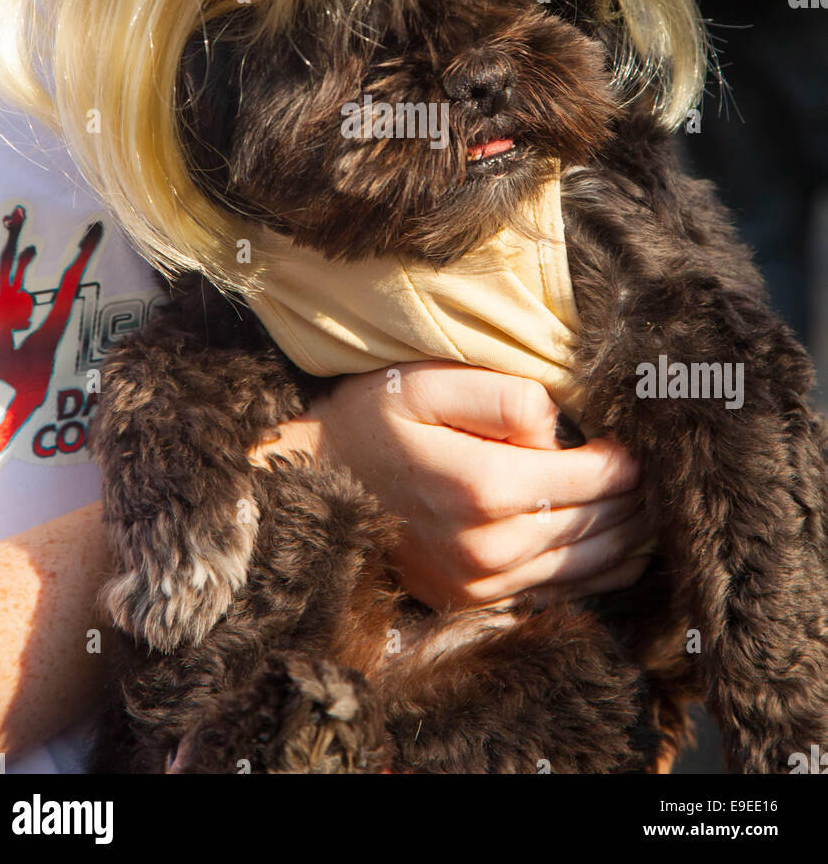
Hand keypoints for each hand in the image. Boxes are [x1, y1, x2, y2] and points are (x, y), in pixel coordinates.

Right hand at [300, 362, 651, 611]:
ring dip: (628, 536)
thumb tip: (559, 433)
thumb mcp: (429, 381)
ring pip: (588, 565)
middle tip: (662, 474)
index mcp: (484, 489)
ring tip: (651, 507)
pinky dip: (600, 571)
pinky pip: (559, 592)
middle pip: (598, 525)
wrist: (319, 478)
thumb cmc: (379, 417)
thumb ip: (503, 396)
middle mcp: (489, 547)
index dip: (629, 462)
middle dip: (638, 499)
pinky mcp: (475, 600)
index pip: (594, 479)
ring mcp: (482, 582)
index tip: (643, 441)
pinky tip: (621, 546)